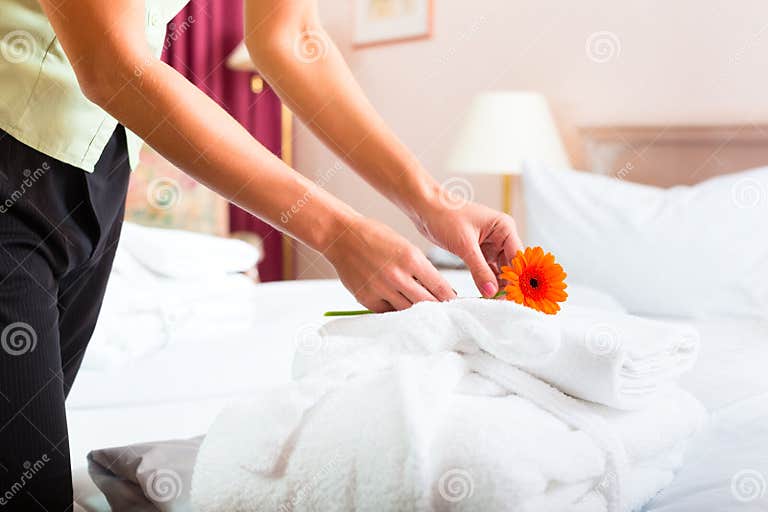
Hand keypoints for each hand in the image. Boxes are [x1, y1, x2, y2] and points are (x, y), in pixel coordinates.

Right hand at [324, 217, 455, 311]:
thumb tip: (437, 289)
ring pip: (408, 310)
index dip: (449, 298)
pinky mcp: (366, 298)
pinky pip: (388, 311)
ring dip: (417, 311)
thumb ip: (420, 268)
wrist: (342, 236)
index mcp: (411, 258)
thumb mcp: (404, 246)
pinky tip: (400, 306)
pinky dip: (395, 310)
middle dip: (436, 308)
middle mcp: (397, 275)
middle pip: (426, 303)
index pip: (439, 287)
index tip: (454, 303)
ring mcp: (380, 288)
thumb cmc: (375, 237)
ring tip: (424, 313)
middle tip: (443, 312)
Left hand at [416, 199, 523, 297]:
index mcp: (504, 228)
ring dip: (496, 285)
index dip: (518, 277)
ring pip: (499, 270)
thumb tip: (492, 292)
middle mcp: (501, 236)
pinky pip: (486, 270)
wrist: (424, 208)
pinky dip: (486, 281)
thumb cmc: (445, 215)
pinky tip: (485, 295)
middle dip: (508, 284)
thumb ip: (479, 270)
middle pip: (511, 266)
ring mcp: (490, 245)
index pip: (518, 257)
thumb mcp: (464, 245)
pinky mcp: (478, 251)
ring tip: (494, 302)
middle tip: (502, 303)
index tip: (515, 296)